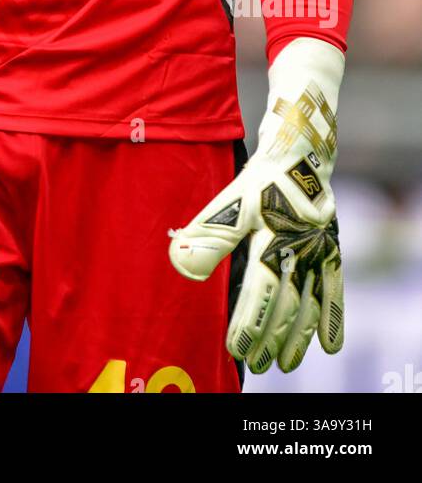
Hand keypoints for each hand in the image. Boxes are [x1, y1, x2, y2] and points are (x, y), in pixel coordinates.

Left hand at [168, 37, 343, 373]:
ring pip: (310, 301)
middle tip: (255, 365)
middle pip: (286, 300)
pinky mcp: (331, 249)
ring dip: (297, 336)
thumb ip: (206, 233)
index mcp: (271, 231)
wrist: (299, 149)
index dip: (250, 318)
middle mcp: (299, 243)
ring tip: (282, 364)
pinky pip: (334, 289)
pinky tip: (330, 347)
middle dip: (269, 336)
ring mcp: (319, 248)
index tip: (235, 347)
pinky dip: (332, 319)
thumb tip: (178, 264)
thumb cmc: (258, 178)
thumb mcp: (229, 199)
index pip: (262, 285)